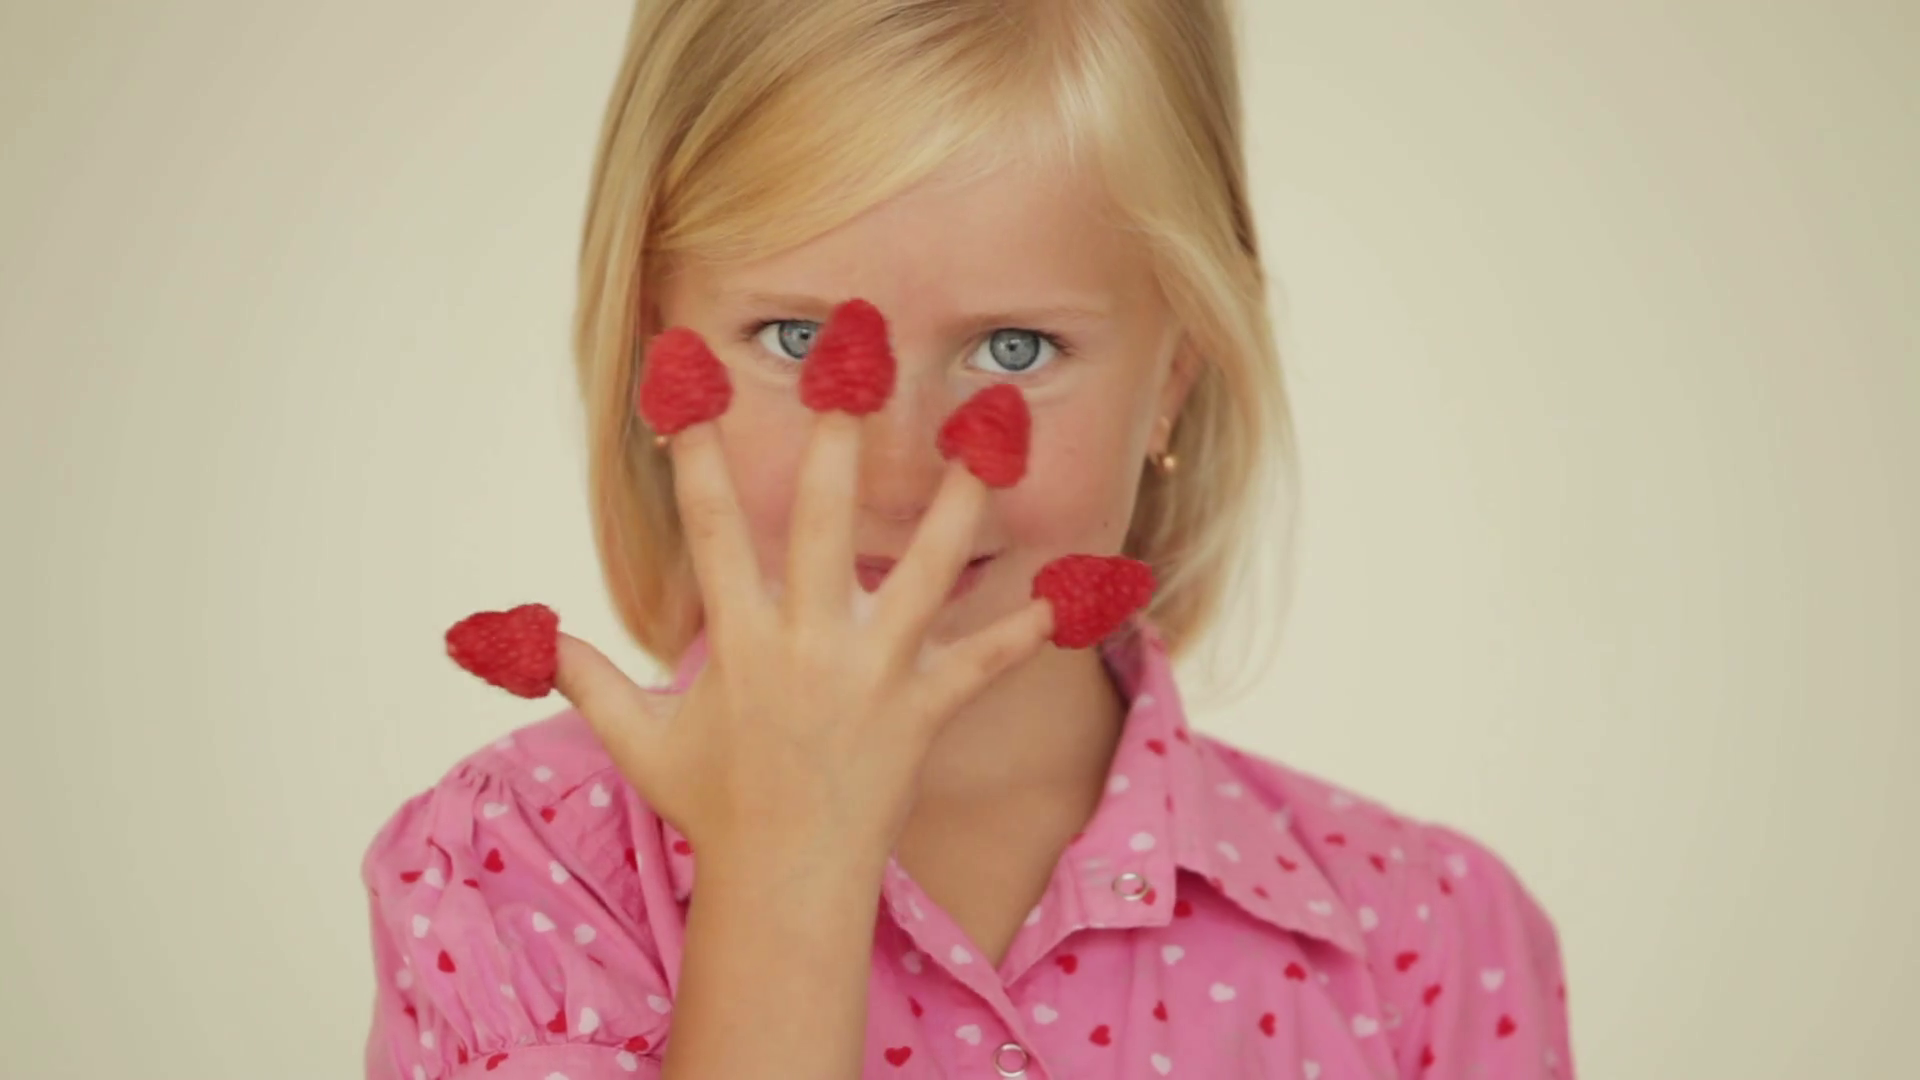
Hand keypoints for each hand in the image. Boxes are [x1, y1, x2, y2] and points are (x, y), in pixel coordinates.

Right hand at [552, 326, 1053, 870]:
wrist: (786, 883)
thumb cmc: (714, 808)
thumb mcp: (639, 740)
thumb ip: (586, 677)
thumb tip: (520, 636)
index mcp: (741, 641)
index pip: (712, 528)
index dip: (697, 454)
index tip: (687, 385)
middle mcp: (810, 645)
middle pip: (828, 522)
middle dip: (840, 440)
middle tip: (857, 364)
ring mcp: (874, 675)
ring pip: (926, 571)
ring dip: (960, 501)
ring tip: (990, 437)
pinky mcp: (923, 711)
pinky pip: (983, 661)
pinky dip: (1025, 628)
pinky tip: (1072, 590)